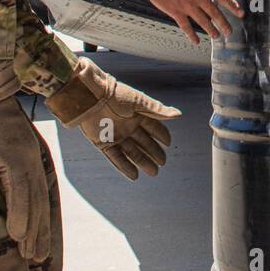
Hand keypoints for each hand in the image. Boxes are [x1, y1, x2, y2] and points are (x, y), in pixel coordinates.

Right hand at [0, 98, 53, 261]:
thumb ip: (0, 167)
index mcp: (29, 159)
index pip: (38, 196)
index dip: (39, 221)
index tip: (37, 243)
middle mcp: (32, 161)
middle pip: (40, 204)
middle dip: (39, 233)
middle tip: (38, 257)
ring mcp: (25, 159)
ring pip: (33, 202)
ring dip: (32, 231)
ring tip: (30, 253)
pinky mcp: (14, 157)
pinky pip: (19, 191)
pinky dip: (20, 214)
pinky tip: (18, 234)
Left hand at [45, 58, 180, 179]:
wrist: (91, 96)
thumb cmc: (116, 95)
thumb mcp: (139, 102)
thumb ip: (158, 111)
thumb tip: (178, 114)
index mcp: (137, 114)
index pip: (153, 127)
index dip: (161, 135)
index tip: (168, 144)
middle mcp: (128, 126)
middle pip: (144, 142)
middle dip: (153, 152)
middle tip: (162, 163)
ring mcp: (116, 135)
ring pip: (132, 152)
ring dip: (142, 162)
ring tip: (153, 172)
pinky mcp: (103, 143)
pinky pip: (116, 157)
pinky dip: (124, 167)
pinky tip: (134, 175)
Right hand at [138, 0, 243, 40]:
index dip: (233, 5)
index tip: (240, 13)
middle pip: (215, 12)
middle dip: (224, 24)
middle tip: (229, 32)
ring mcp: (187, 5)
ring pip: (203, 21)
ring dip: (211, 30)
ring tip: (217, 36)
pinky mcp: (176, 12)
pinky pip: (186, 26)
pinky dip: (192, 35)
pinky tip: (196, 41)